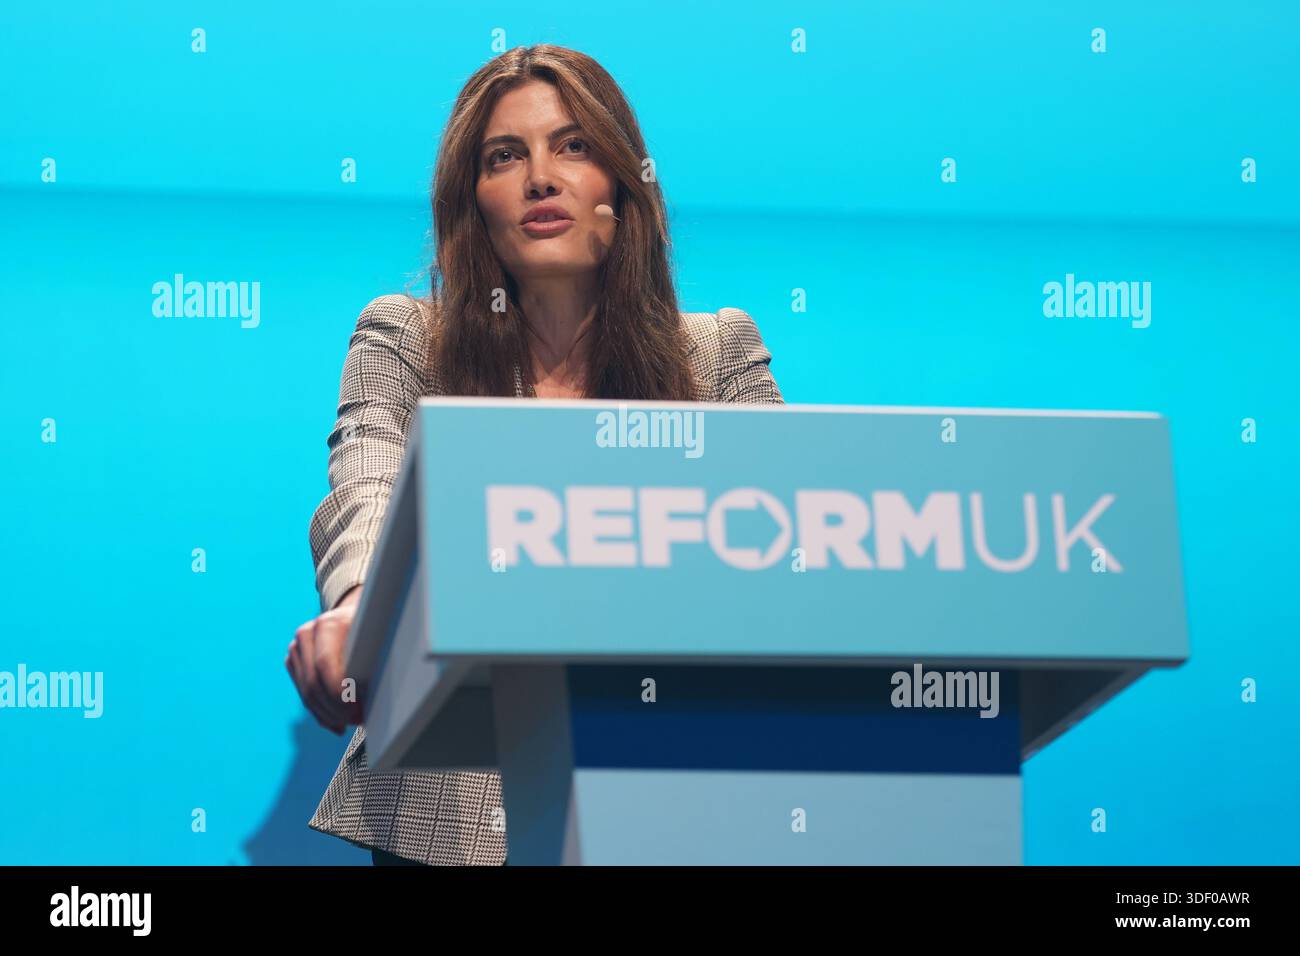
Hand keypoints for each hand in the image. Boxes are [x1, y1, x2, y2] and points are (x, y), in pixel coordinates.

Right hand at [287, 585, 364, 734]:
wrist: (354, 612)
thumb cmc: (373, 626)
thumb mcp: (379, 633)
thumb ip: (374, 657)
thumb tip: (377, 693)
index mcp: (330, 624)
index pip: (325, 666)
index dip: (340, 695)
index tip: (359, 711)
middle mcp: (308, 632)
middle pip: (313, 683)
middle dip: (336, 709)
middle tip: (358, 720)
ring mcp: (297, 646)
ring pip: (306, 692)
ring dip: (328, 715)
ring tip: (350, 723)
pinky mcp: (293, 659)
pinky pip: (303, 693)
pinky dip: (320, 712)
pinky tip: (336, 722)